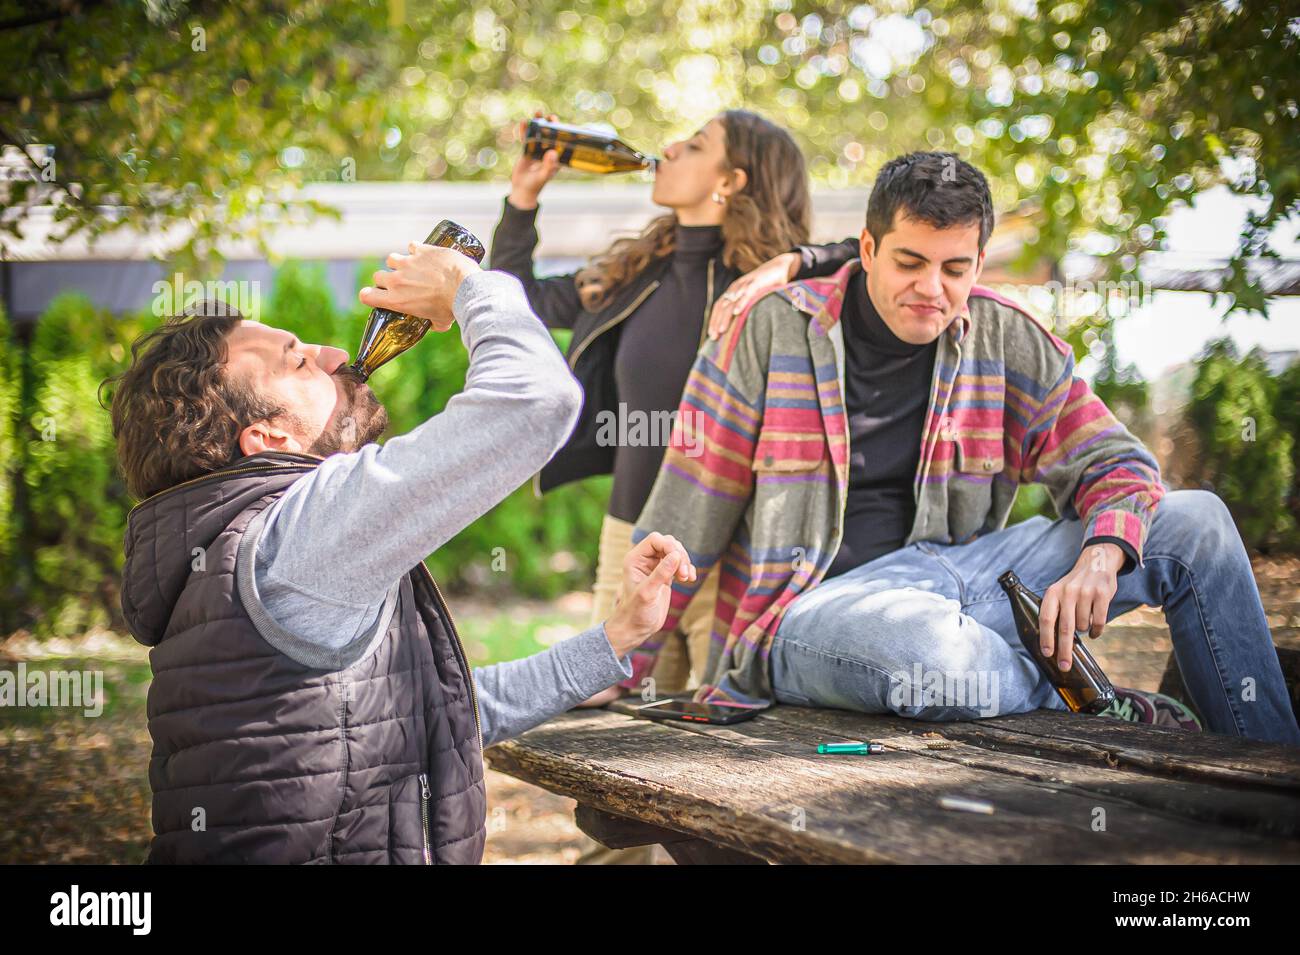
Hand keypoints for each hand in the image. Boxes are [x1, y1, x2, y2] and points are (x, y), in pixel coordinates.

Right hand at [358, 242, 479, 331]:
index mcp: (396, 300)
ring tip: (412, 267)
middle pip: (378, 276)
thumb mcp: (440, 322)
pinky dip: (416, 249)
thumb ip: (433, 323)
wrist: (465, 288)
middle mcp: (397, 280)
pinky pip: (412, 245)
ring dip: (399, 263)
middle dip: (386, 279)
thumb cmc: (452, 308)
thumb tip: (435, 325)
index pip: (366, 296)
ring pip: (391, 258)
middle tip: (400, 283)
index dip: (369, 295)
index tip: (375, 295)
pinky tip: (425, 254)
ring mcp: (407, 263)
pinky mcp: (421, 250)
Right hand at [508, 109, 560, 209]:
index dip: (561, 132)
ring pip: (538, 134)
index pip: (560, 142)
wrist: (522, 190)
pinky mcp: (527, 151)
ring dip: (538, 124)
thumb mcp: (543, 175)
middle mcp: (548, 153)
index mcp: (556, 158)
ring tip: (538, 112)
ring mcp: (537, 151)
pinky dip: (525, 131)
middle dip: (550, 125)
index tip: (560, 124)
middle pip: (550, 135)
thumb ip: (548, 166)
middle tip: (549, 116)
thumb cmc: (535, 185)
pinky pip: (526, 139)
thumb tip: (552, 152)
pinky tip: (524, 122)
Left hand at [602, 532, 696, 659]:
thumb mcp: (648, 593)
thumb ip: (661, 573)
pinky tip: (690, 579)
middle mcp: (644, 560)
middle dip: (679, 555)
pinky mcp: (665, 576)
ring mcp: (655, 567)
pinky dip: (687, 569)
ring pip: (675, 553)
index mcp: (635, 559)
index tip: (679, 561)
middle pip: (668, 544)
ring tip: (686, 578)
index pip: (655, 540)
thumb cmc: (636, 612)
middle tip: (683, 574)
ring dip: (684, 562)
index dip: (669, 546)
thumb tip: (676, 556)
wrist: (636, 628)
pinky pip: (679, 564)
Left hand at [707, 251, 800, 339]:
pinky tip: (737, 312)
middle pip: (722, 306)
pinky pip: (747, 293)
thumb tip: (742, 327)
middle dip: (717, 322)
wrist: (781, 266)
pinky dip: (741, 302)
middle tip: (714, 337)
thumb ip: (747, 308)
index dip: (714, 320)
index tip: (712, 335)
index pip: (719, 306)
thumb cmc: (768, 285)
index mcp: (734, 291)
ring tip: (722, 330)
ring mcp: (746, 284)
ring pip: (732, 301)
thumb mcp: (755, 297)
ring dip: (726, 317)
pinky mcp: (757, 282)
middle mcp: (737, 287)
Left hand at [1038, 543, 1124, 670]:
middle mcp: (1068, 592)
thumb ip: (1055, 610)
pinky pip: (1098, 622)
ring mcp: (1085, 592)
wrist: (1096, 562)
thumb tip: (1051, 641)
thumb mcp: (1059, 591)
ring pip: (1083, 626)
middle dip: (1064, 650)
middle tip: (1064, 665)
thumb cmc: (1075, 584)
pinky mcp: (1102, 594)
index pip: (1046, 618)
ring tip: (1084, 622)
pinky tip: (1094, 631)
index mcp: (1053, 592)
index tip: (1047, 653)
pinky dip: (1096, 631)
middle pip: (1064, 628)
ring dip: (1083, 630)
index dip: (1046, 637)